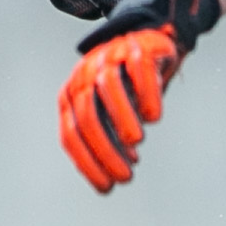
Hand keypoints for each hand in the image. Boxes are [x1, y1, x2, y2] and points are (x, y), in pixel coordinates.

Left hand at [57, 0, 218, 191]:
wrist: (155, 37)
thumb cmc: (131, 85)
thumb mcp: (117, 112)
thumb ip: (113, 138)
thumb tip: (119, 170)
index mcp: (73, 93)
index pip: (71, 132)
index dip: (87, 162)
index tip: (107, 187)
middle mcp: (86, 73)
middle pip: (86, 114)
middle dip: (103, 149)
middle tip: (125, 176)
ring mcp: (111, 55)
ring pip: (108, 88)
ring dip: (121, 120)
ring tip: (137, 144)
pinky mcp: (138, 44)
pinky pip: (139, 69)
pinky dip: (146, 93)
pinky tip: (154, 117)